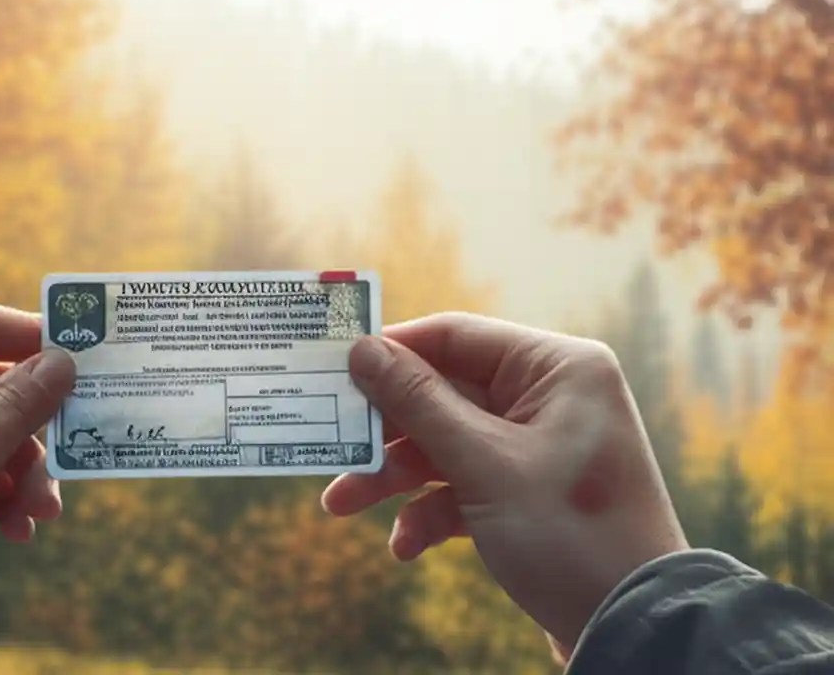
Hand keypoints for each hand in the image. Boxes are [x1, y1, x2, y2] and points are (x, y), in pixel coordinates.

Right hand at [322, 313, 687, 651]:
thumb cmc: (571, 535)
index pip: (455, 337)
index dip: (390, 351)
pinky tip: (405, 545)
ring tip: (341, 504)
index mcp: (557, 369)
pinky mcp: (530, 492)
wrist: (633, 628)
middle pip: (442, 395)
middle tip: (331, 448)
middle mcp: (551, 398)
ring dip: (396, 477)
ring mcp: (541, 446)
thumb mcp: (484, 466)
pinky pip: (466, 485)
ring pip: (446, 444)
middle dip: (385, 432)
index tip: (333, 367)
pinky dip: (432, 511)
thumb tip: (364, 351)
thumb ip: (418, 404)